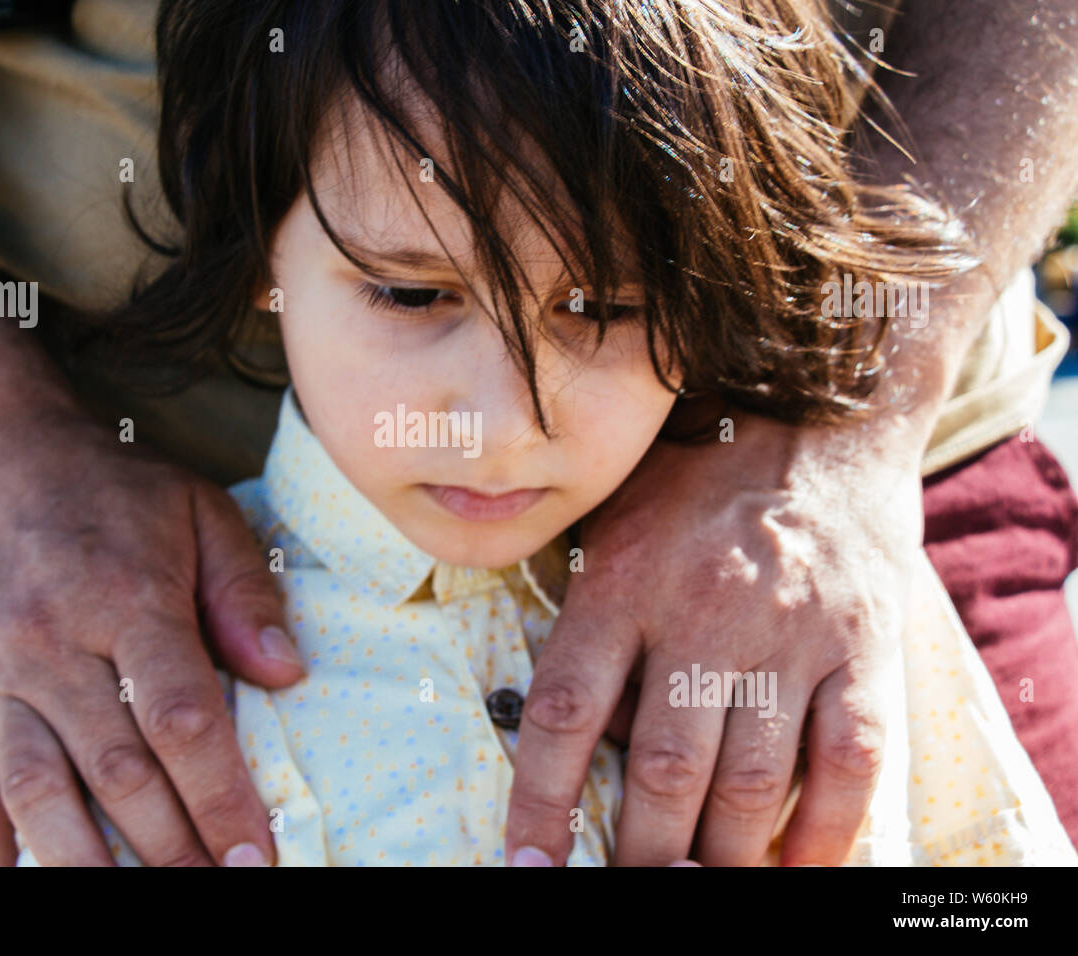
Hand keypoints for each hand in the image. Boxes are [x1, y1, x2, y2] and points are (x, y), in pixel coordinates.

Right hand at [0, 401, 303, 865]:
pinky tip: (21, 889)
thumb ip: (246, 592)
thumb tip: (287, 673)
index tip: (258, 854)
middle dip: (174, 848)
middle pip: (116, 771)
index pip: (179, 717)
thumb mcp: (203, 512)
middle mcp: (53, 645)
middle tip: (220, 891)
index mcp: (124, 598)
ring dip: (89, 867)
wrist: (2, 464)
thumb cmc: (121, 493)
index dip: (220, 795)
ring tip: (137, 908)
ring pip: (37, 794)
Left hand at [505, 411, 923, 865]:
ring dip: (721, 853)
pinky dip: (822, 831)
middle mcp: (705, 611)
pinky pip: (849, 761)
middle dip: (643, 850)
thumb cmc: (691, 478)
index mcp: (624, 581)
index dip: (541, 801)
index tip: (528, 863)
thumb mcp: (609, 522)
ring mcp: (791, 633)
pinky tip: (792, 864)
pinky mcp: (863, 647)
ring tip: (698, 880)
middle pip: (664, 766)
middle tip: (629, 881)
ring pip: (751, 780)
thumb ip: (587, 618)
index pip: (565, 713)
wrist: (818, 419)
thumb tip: (588, 738)